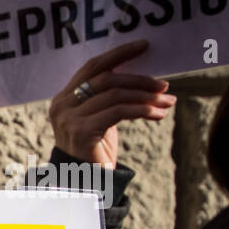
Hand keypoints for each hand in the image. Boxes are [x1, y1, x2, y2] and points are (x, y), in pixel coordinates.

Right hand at [48, 39, 173, 168]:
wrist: (84, 183)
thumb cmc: (95, 151)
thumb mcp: (100, 118)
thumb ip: (109, 98)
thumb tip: (143, 78)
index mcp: (64, 98)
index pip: (92, 66)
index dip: (119, 54)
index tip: (144, 46)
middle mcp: (62, 105)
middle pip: (107, 78)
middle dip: (140, 80)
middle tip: (164, 85)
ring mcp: (69, 118)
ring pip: (115, 94)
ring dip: (146, 96)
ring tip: (167, 102)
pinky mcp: (81, 131)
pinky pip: (118, 111)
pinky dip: (142, 110)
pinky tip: (157, 114)